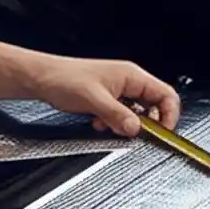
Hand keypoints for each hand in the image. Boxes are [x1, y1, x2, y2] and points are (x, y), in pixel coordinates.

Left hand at [23, 55, 180, 136]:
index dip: (169, 116)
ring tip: (111, 125)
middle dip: (145, 123)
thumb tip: (137, 129)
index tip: (161, 132)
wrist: (40, 78)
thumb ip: (119, 116)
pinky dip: (114, 123)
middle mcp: (129, 81)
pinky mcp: (109, 98)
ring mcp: (120, 89)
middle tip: (134, 132)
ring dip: (126, 124)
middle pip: (154, 106)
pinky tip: (100, 122)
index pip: (167, 95)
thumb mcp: (94, 100)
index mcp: (132, 76)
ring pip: (137, 112)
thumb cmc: (63, 78)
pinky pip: (123, 115)